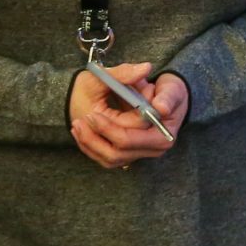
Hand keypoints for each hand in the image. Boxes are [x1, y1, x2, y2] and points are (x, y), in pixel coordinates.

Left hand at [69, 63, 185, 169]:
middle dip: (95, 137)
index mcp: (164, 135)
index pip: (130, 140)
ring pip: (109, 158)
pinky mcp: (130, 155)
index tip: (92, 114)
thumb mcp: (170, 87)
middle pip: (117, 152)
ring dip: (90, 144)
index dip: (109, 129)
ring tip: (76, 125)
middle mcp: (153, 149)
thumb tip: (161, 107)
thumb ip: (167, 95)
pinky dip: (91, 147)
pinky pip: (106, 158)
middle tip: (79, 120)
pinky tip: (81, 133)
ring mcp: (141, 153)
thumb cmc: (168, 91)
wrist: (168, 98)